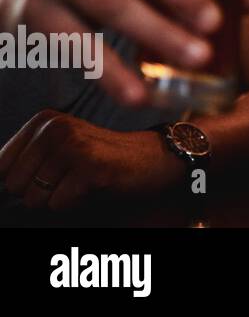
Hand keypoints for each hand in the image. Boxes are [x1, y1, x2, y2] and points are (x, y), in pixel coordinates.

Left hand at [0, 110, 183, 210]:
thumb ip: (26, 160)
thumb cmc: (104, 159)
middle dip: (39, 192)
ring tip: (82, 181)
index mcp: (43, 121)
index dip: (22, 181)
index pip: (0, 168)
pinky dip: (75, 203)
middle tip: (70, 178)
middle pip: (14, 185)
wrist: (155, 157)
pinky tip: (95, 185)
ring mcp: (72, 144)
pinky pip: (58, 204)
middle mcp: (54, 127)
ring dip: (58, 199)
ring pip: (34, 198)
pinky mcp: (89, 165)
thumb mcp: (61, 150)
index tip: (51, 174)